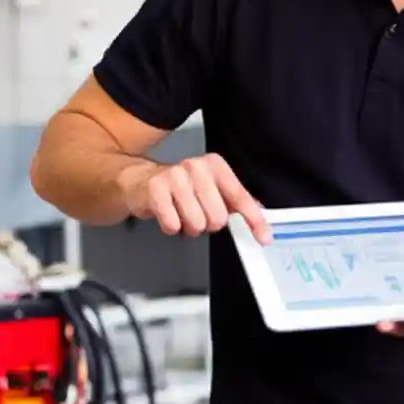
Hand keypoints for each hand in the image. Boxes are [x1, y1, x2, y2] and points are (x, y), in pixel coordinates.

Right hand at [120, 153, 270, 241]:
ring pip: (196, 223)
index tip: (264, 237)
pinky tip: (168, 213)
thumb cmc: (180, 186)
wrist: (140, 180)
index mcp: (216, 166)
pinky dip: (171, 226)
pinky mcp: (156, 188)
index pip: (240, 197)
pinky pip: (172, 225)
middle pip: (218, 218)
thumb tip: (261, 216)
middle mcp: (197, 167)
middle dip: (208, 224)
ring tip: (181, 213)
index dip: (254, 220)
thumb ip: (236, 201)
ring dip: (189, 226)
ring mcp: (176, 176)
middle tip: (197, 214)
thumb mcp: (211, 187)